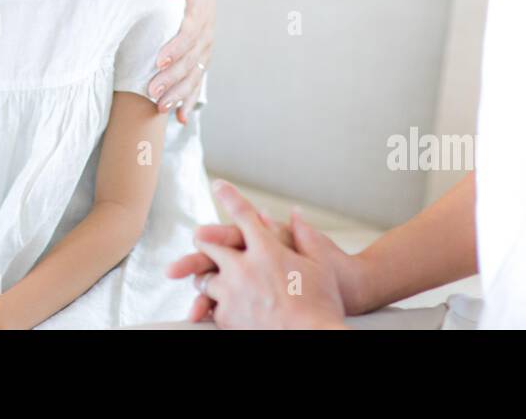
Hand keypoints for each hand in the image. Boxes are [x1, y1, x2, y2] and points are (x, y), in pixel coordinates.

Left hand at [151, 0, 214, 124]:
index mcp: (203, 6)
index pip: (191, 30)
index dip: (176, 47)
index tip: (158, 61)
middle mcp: (207, 30)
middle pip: (191, 58)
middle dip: (172, 77)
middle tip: (152, 91)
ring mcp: (205, 48)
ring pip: (194, 75)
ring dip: (177, 93)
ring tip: (160, 107)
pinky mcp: (201, 62)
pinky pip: (196, 84)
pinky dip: (188, 101)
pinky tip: (180, 118)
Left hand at [171, 181, 347, 328]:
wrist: (314, 339)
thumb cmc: (322, 305)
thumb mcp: (320, 264)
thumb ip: (305, 235)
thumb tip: (296, 214)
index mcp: (266, 250)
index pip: (242, 214)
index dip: (229, 196)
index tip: (218, 185)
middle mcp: (243, 268)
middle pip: (208, 245)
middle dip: (205, 241)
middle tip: (203, 239)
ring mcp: (232, 294)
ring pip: (204, 278)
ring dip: (207, 276)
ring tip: (211, 278)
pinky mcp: (227, 319)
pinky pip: (213, 307)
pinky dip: (217, 305)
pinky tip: (225, 306)